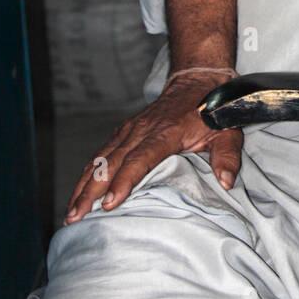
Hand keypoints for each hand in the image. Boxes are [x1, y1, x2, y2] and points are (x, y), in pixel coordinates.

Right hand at [64, 69, 242, 223]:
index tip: (110, 203)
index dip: (124, 182)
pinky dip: (87, 175)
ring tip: (70, 213)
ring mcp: (129, 130)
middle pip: (110, 163)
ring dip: (83, 186)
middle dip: (91, 191)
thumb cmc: (212, 111)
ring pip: (100, 159)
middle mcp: (141, 130)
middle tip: (75, 217)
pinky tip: (79, 194)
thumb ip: (228, 156)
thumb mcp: (228, 131)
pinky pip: (101, 154)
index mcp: (165, 132)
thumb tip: (226, 182)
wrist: (197, 81)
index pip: (140, 159)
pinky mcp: (123, 132)